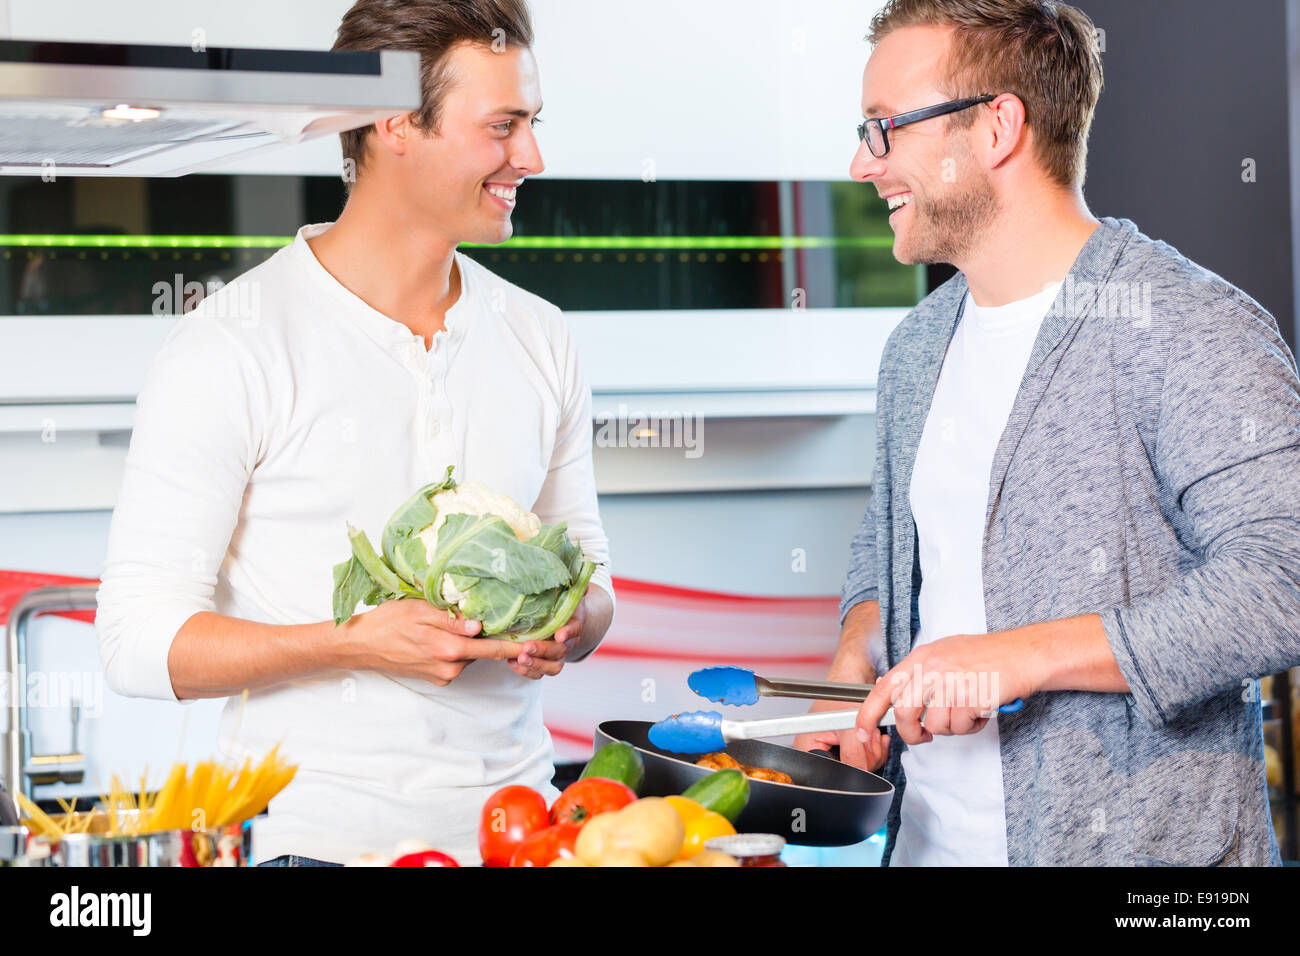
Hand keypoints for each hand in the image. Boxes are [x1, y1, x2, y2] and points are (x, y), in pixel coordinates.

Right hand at [342, 598, 524, 686]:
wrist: (362, 645)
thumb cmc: (389, 621)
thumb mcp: (421, 610)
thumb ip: (452, 620)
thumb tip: (480, 626)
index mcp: (449, 648)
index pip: (493, 649)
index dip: (516, 646)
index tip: (537, 643)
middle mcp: (450, 666)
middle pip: (484, 651)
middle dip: (492, 638)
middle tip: (496, 618)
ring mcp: (443, 675)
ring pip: (470, 656)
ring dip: (470, 642)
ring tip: (452, 622)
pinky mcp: (436, 678)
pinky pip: (457, 661)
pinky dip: (457, 649)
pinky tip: (440, 635)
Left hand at [507, 592, 588, 679]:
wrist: (565, 627)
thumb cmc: (562, 608)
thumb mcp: (567, 595)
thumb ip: (573, 588)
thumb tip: (580, 582)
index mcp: (574, 625)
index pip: (575, 629)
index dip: (568, 632)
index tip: (559, 634)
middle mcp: (568, 644)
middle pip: (560, 651)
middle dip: (543, 650)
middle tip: (527, 646)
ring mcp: (557, 657)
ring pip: (552, 667)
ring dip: (536, 665)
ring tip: (520, 659)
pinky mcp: (546, 665)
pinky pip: (539, 674)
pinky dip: (526, 671)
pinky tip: (512, 662)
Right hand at [792, 697, 889, 772]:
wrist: (854, 676)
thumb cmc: (842, 690)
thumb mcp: (848, 724)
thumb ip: (853, 753)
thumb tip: (859, 772)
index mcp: (808, 745)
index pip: (828, 772)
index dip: (848, 767)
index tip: (859, 752)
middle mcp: (820, 748)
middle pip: (846, 771)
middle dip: (865, 756)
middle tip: (868, 736)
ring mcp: (836, 747)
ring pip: (860, 766)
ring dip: (873, 750)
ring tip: (871, 731)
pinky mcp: (851, 745)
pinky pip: (867, 758)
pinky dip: (876, 748)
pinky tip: (876, 734)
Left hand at [854, 630, 1037, 747]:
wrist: (1023, 654)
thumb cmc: (987, 656)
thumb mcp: (944, 655)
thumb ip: (920, 674)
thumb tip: (896, 699)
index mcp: (921, 657)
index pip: (883, 688)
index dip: (866, 714)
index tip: (860, 732)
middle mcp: (932, 668)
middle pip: (904, 713)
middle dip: (912, 733)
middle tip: (924, 735)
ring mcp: (951, 682)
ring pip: (934, 726)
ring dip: (951, 727)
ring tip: (966, 709)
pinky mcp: (970, 697)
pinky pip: (960, 727)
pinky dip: (970, 726)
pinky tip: (980, 709)